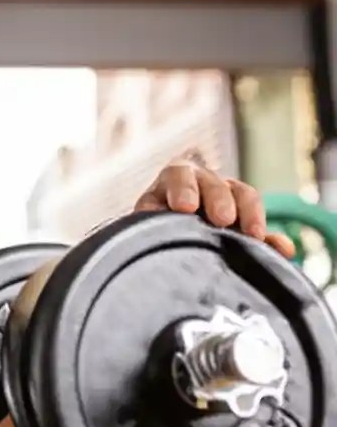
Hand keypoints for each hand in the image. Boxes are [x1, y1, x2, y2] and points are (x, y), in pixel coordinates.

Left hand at [133, 159, 294, 258]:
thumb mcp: (142, 225)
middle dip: (219, 199)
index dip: (183, 188)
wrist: (163, 248)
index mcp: (172, 182)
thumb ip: (146, 224)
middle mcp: (203, 185)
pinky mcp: (247, 224)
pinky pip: (264, 230)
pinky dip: (273, 241)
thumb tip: (145, 224)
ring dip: (251, 213)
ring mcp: (229, 200)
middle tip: (222, 219)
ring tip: (253, 236)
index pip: (179, 175)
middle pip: (215, 183)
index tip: (184, 207)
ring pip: (244, 196)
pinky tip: (283, 251)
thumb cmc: (145, 233)